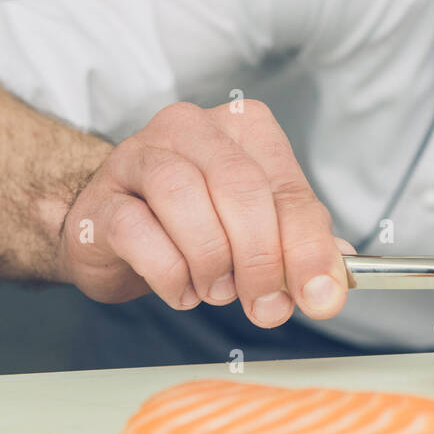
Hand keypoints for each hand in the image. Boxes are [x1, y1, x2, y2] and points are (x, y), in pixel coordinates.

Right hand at [57, 100, 352, 327]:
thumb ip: (297, 246)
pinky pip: (138, 231)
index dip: (308, 249)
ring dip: (211, 260)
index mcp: (246, 128)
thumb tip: (331, 284)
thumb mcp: (258, 226)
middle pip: (241, 189)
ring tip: (216, 289)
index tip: (319, 297)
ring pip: (186, 199)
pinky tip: (181, 289)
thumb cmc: (194, 222)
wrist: (112, 228)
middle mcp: (194, 128)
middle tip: (264, 304)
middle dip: (260, 258)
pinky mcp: (103, 196)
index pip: (290, 190)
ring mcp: (141, 155)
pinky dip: (168, 272)